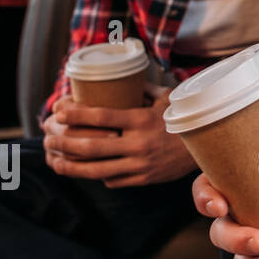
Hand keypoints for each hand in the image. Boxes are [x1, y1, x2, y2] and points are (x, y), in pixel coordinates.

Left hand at [43, 85, 197, 186]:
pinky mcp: (143, 180)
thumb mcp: (169, 99)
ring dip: (70, 166)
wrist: (210, 148)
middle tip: (48, 138)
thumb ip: (145, 90)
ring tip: (55, 162)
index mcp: (142, 120)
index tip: (58, 111)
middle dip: (63, 143)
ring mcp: (140, 165)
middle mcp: (139, 144)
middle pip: (90, 147)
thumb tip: (124, 78)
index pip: (101, 117)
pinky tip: (85, 170)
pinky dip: (96, 175)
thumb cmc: (185, 118)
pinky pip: (112, 180)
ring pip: (95, 169)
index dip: (75, 114)